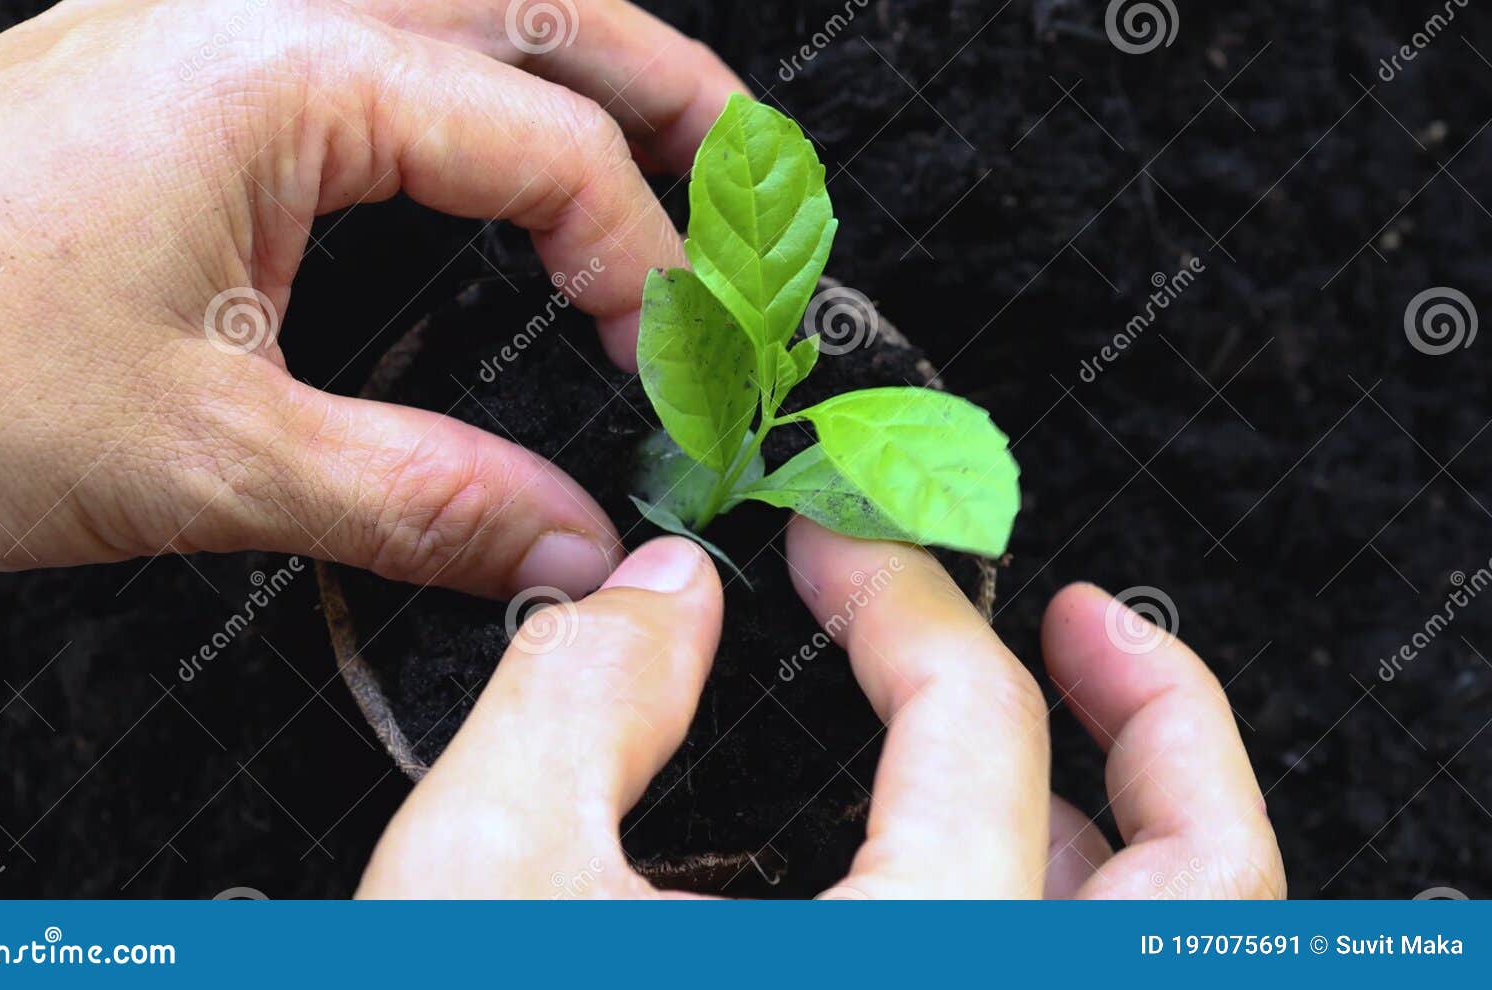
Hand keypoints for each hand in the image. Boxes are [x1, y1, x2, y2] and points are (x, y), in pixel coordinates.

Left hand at [0, 0, 743, 596]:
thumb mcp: (208, 460)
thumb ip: (424, 498)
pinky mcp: (171, 81)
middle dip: (665, 86)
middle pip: (529, 3)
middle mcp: (249, 12)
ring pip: (450, 6)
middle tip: (757, 176)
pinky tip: (483, 157)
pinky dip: (466, 94)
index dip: (643, 266)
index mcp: (279, 65)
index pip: (543, 148)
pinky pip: (366, 48)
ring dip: (569, 68)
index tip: (677, 374)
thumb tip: (569, 542)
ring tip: (660, 144)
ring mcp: (205, 29)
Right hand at [357, 519, 1285, 897]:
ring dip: (1144, 829)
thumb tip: (658, 597)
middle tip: (1082, 621)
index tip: (834, 548)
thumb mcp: (482, 881)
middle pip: (1206, 870)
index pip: (973, 725)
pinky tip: (990, 881)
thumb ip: (581, 692)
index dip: (898, 597)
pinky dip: (1069, 923)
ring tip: (1068, 736)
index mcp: (914, 982)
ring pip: (1177, 959)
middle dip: (1158, 711)